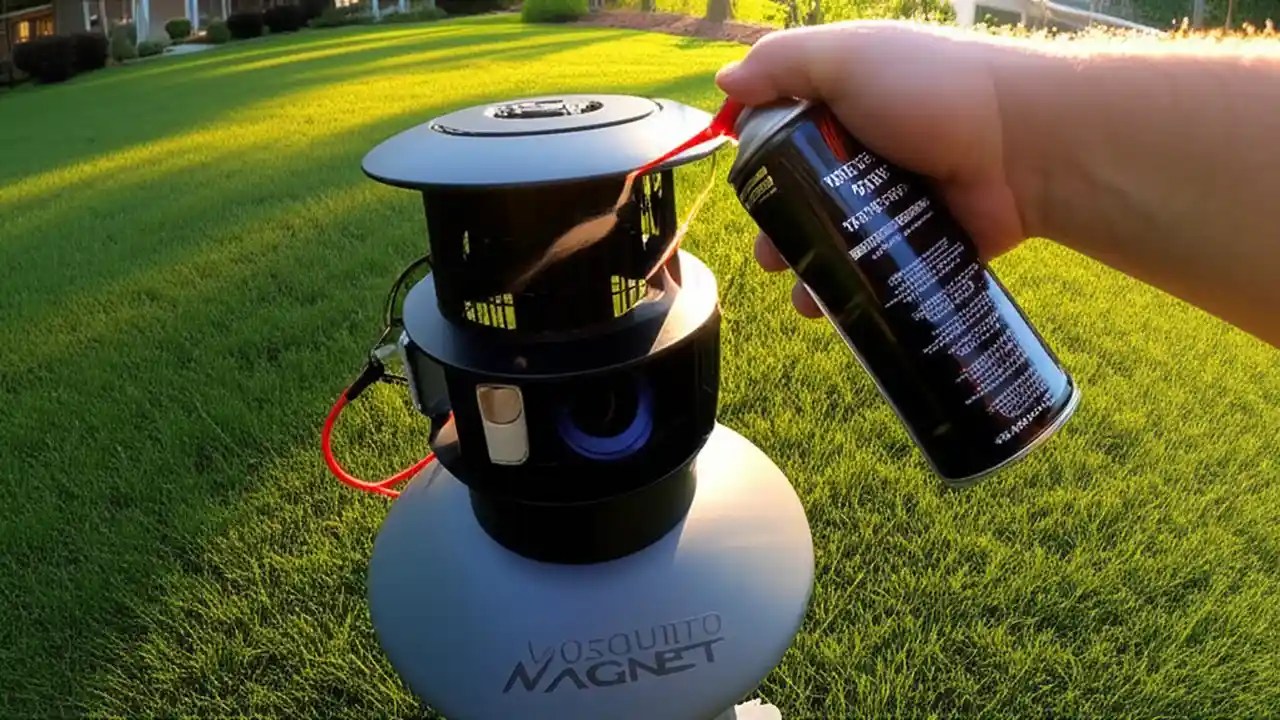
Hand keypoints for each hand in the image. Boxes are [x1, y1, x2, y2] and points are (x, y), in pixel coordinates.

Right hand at [716, 21, 1028, 318]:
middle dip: (780, 234)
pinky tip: (835, 310)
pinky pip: (883, 272)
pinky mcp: (927, 240)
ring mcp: (900, 200)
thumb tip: (725, 83)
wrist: (1026, 143)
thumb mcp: (847, 58)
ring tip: (804, 297)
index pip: (788, 138)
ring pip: (840, 243)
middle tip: (771, 260)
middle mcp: (871, 151)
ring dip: (812, 273)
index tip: (747, 197)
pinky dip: (857, 293)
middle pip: (808, 200)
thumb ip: (782, 63)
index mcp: (849, 104)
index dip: (761, 169)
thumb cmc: (932, 88)